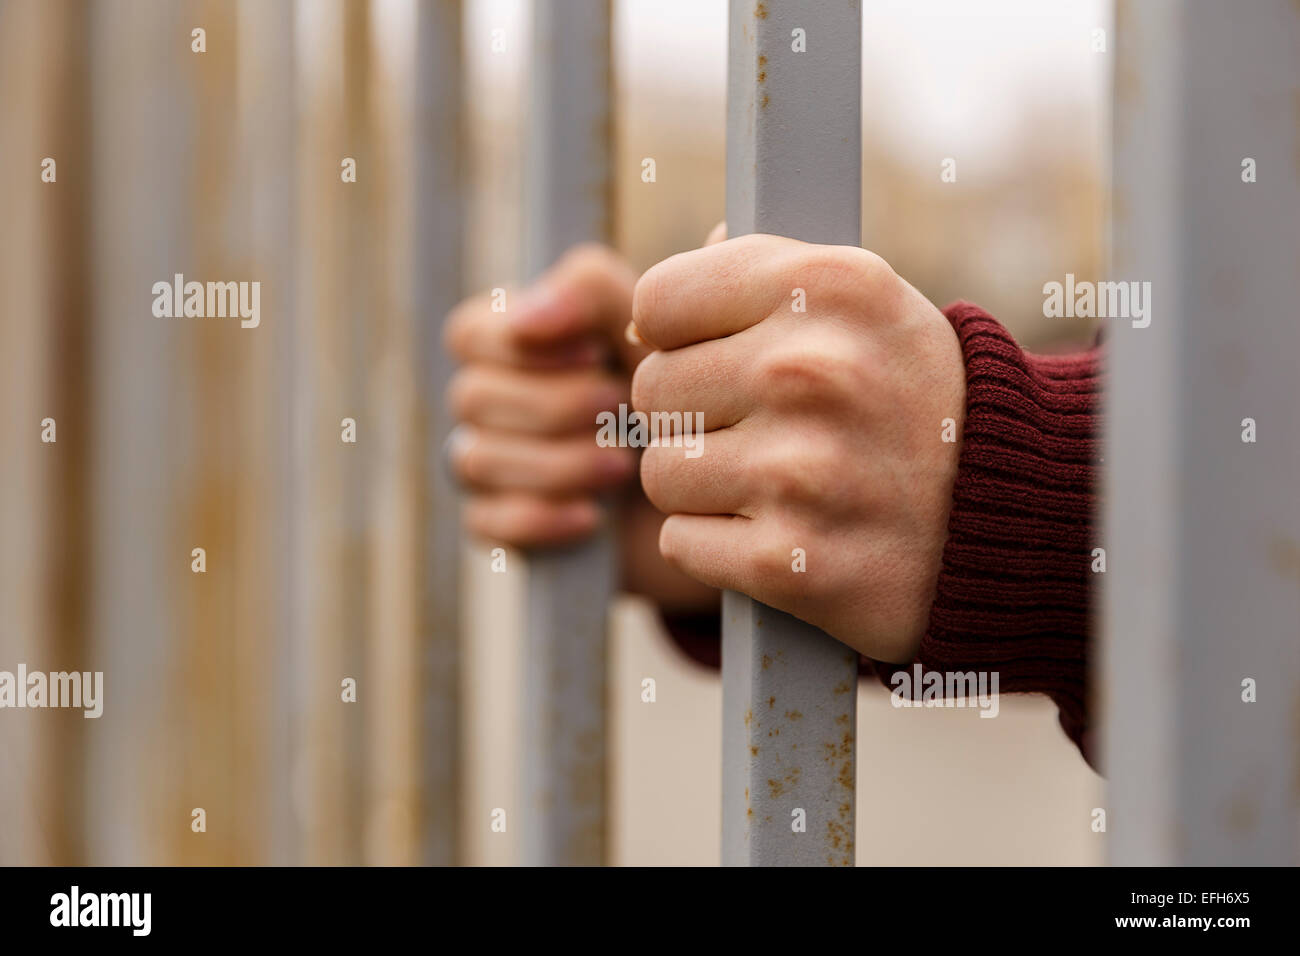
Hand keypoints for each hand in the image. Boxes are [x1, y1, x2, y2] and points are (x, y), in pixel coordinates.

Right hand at [443, 244, 642, 546]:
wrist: (708, 483)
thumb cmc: (672, 390)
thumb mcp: (645, 330)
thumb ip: (591, 295)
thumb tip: (525, 317)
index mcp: (508, 342)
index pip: (468, 333)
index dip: (520, 344)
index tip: (592, 354)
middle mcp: (486, 402)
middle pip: (473, 397)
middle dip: (553, 405)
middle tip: (618, 409)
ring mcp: (485, 464)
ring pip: (475, 459)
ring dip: (555, 462)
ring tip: (622, 465)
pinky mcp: (496, 524)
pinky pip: (486, 522)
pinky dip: (541, 518)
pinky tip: (592, 517)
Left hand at [630, 232, 965, 662]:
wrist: (1006, 519)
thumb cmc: (909, 399)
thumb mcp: (862, 302)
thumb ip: (757, 276)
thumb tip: (642, 315)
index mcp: (826, 286)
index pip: (658, 301)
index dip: (679, 335)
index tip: (724, 356)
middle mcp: (811, 371)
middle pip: (652, 390)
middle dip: (694, 413)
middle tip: (763, 428)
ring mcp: (800, 473)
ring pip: (661, 471)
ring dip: (705, 485)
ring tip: (777, 482)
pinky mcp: (788, 561)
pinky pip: (682, 541)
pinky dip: (719, 545)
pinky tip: (780, 530)